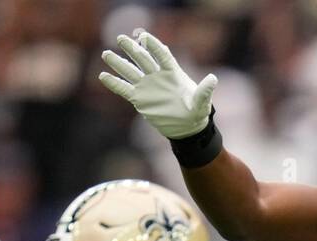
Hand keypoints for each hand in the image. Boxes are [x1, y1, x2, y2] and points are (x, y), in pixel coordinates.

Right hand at [99, 31, 216, 139]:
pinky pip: (125, 90)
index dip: (153, 45)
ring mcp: (147, 87)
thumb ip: (205, 91)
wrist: (188, 127)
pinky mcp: (140, 99)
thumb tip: (213, 78)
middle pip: (143, 59)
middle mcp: (157, 76)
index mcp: (172, 73)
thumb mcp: (202, 102)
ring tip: (106, 54)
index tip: (143, 36)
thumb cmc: (197, 112)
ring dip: (119, 63)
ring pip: (130, 72)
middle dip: (132, 49)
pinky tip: (103, 76)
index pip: (161, 55)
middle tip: (120, 38)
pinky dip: (115, 84)